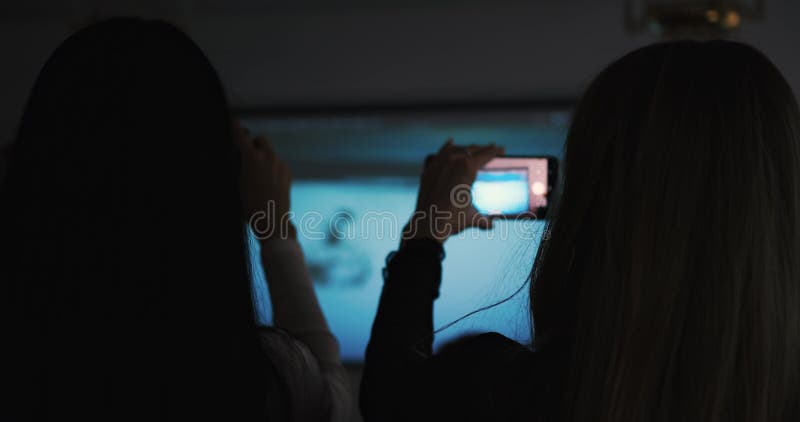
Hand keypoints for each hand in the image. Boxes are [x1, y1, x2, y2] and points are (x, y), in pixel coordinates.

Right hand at [235, 121, 294, 239]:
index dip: (235, 127)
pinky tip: (267, 182)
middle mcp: (268, 158)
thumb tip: (238, 158)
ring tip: (256, 175)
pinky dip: (271, 167)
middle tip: (246, 154)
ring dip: (262, 156)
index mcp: (252, 159)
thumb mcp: (237, 185)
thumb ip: (237, 167)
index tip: (233, 119)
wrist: (273, 221)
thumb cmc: (250, 206)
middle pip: (260, 139)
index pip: (241, 137)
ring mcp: (280, 165)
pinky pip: (278, 163)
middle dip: (253, 143)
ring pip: (270, 152)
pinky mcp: (288, 174)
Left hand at [403, 139, 503, 244]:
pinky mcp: (429, 170)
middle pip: (471, 150)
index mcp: (468, 169)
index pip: (485, 155)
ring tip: (473, 149)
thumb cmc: (452, 219)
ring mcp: (439, 164)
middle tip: (490, 148)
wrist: (427, 224)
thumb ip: (484, 220)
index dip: (494, 151)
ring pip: (456, 150)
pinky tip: (451, 143)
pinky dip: (446, 148)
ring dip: (466, 148)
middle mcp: (453, 162)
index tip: (501, 149)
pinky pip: (440, 153)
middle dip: (483, 149)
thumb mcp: (472, 218)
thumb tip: (490, 225)